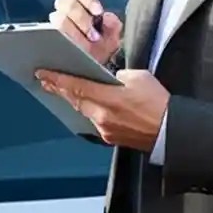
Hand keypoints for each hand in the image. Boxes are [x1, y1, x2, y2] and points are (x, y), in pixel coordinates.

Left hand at [35, 68, 167, 150]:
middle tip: (46, 80)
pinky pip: (93, 121)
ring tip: (65, 90)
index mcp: (109, 98)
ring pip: (83, 111)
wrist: (170, 130)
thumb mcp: (139, 77)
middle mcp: (102, 116)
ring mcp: (104, 129)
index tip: (43, 74)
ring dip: (75, 100)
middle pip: (75, 100)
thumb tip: (107, 78)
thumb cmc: (158, 103)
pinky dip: (89, 111)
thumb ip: (118, 76)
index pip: (76, 86)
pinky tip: (89, 104)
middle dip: (60, 89)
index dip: (57, 80)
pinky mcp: (109, 137)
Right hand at [50, 0, 122, 64]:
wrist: (101, 56)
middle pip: (68, 4)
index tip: (98, 12)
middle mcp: (67, 5)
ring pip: (59, 17)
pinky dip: (68, 37)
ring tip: (88, 41)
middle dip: (82, 20)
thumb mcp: (113, 30)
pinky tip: (78, 44)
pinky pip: (55, 31)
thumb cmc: (106, 38)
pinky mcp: (53, 32)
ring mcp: (59, 18)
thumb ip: (112, 22)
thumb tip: (106, 18)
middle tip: (94, 34)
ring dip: (74, 30)